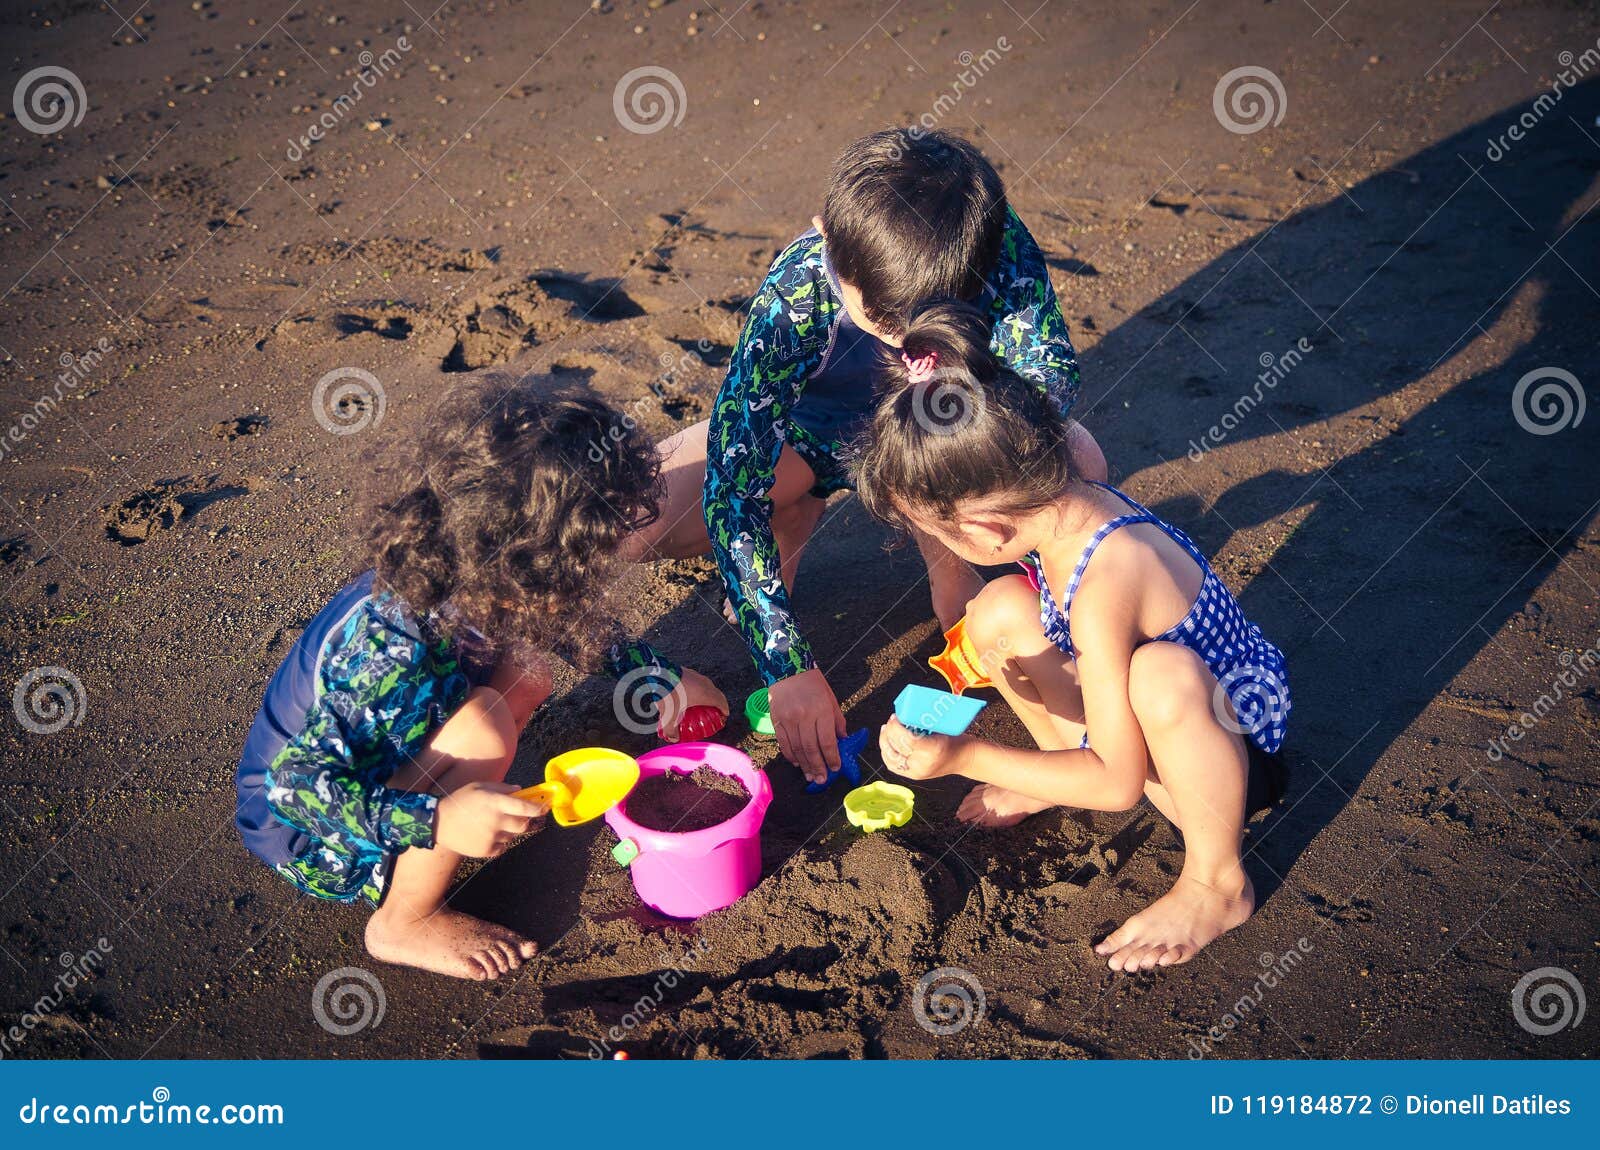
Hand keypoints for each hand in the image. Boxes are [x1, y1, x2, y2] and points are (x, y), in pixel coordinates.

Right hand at [434, 782, 547, 858]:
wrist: (438, 823)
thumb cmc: (460, 800)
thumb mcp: (480, 786)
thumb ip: (502, 788)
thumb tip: (520, 790)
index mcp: (495, 802)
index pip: (525, 807)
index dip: (539, 808)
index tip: (545, 807)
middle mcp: (496, 821)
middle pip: (524, 824)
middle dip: (526, 820)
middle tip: (519, 815)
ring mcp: (491, 837)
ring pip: (513, 836)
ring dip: (510, 830)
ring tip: (494, 823)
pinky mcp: (486, 850)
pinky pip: (503, 847)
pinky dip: (501, 841)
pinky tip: (488, 833)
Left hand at [656, 666, 729, 741]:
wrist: (657, 674)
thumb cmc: (668, 695)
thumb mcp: (669, 716)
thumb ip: (671, 730)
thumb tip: (673, 738)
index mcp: (705, 695)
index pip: (721, 702)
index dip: (724, 709)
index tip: (724, 715)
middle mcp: (704, 684)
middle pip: (717, 693)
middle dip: (718, 702)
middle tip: (716, 710)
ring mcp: (696, 675)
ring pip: (708, 685)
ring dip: (709, 693)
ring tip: (703, 702)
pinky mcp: (688, 671)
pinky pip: (698, 681)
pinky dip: (698, 687)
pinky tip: (689, 692)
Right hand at [768, 667, 846, 784]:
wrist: (787, 666)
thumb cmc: (813, 682)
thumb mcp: (831, 698)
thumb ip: (837, 720)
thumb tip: (842, 740)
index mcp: (821, 710)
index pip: (827, 741)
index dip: (832, 757)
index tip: (836, 768)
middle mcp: (804, 716)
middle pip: (811, 748)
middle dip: (818, 767)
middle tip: (822, 779)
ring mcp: (788, 719)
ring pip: (797, 749)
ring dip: (805, 765)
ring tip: (811, 776)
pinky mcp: (776, 720)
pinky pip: (784, 743)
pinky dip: (790, 755)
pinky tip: (797, 763)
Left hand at [879, 717, 968, 780]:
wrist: (963, 759)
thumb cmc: (955, 740)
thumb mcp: (942, 728)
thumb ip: (923, 723)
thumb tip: (904, 712)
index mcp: (932, 749)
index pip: (906, 739)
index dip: (896, 727)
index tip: (895, 717)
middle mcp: (923, 763)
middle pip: (896, 747)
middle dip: (889, 731)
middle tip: (891, 720)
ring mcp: (917, 772)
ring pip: (890, 757)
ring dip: (884, 742)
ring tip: (886, 729)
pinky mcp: (913, 776)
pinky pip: (892, 765)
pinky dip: (887, 753)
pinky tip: (887, 743)